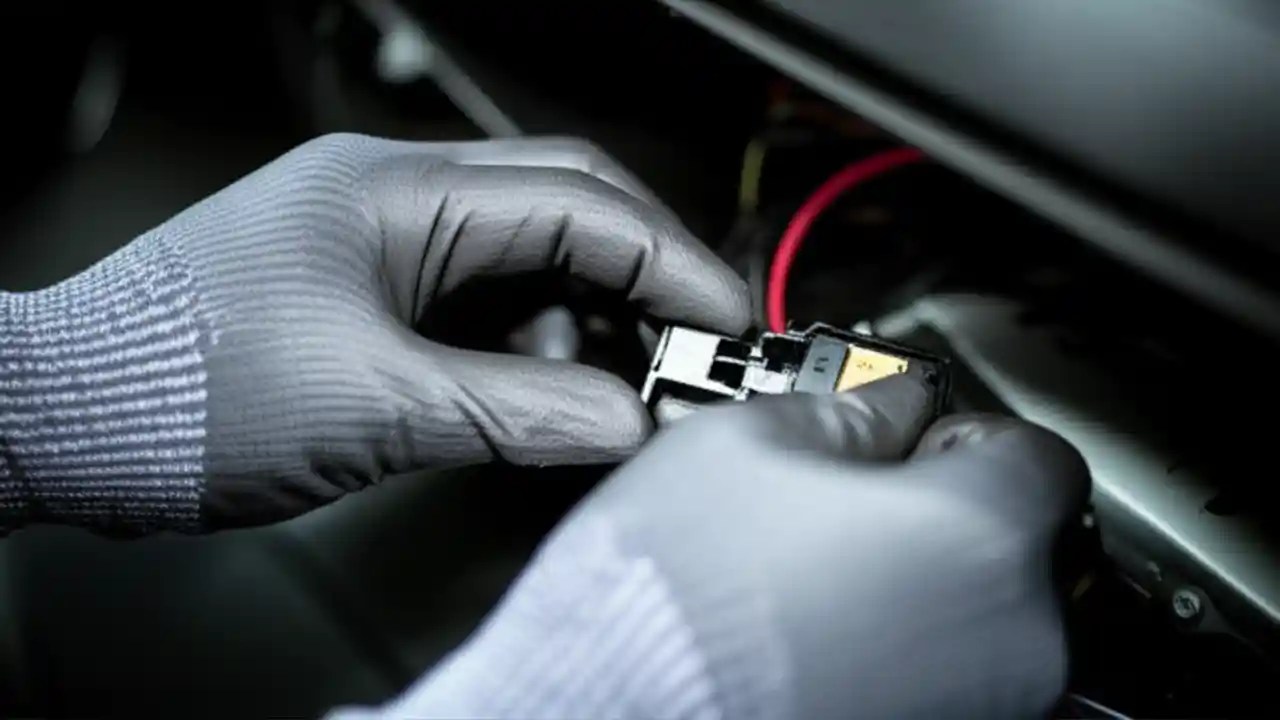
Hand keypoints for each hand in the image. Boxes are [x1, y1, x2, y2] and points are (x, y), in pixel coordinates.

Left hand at [0, 134, 748, 532]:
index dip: (670, 263)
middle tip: (694, 348)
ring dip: (589, 312)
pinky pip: (482, 299)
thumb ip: (519, 411)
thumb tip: (625, 420)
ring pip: (529, 254)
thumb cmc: (182, 385)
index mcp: (402, 192)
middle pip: (568, 208)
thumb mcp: (377, 406)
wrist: (67, 418)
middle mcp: (398, 198)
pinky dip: (533, 340)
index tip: (725, 322)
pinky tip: (546, 385)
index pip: (582, 203)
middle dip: (644, 276)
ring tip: (625, 379)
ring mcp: (383, 241)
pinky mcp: (370, 290)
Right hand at [352, 376, 1089, 718]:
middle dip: (939, 510)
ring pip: (978, 615)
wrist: (615, 712)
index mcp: (981, 535)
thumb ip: (848, 407)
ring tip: (808, 574)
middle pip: (1011, 541)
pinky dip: (897, 647)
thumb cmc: (671, 604)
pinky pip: (944, 673)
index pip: (1037, 453)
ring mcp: (983, 703)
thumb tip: (887, 402)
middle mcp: (1015, 637)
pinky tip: (811, 632)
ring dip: (916, 581)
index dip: (965, 432)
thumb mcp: (745, 443)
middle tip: (843, 500)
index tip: (907, 437)